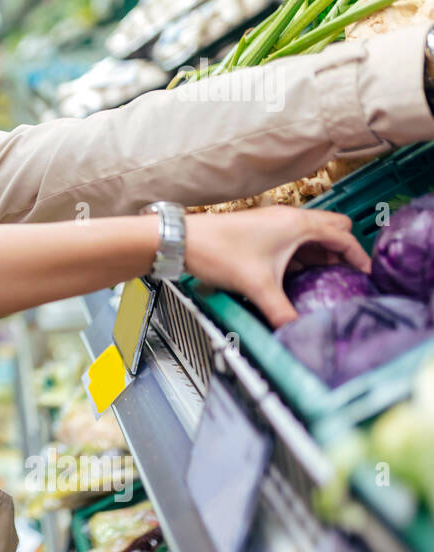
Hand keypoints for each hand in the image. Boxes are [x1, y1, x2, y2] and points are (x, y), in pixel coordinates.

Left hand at [184, 206, 369, 328]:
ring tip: (325, 282)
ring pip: (310, 236)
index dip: (359, 256)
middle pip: (332, 230)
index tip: (368, 276)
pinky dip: (300, 256)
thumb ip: (281, 311)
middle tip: (346, 278)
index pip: (343, 236)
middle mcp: (288, 219)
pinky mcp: (261, 232)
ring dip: (320, 255)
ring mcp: (274, 224)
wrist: (183, 241)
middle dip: (342, 253)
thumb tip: (296, 331)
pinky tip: (295, 277)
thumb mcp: (256, 286)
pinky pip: (292, 241)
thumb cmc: (217, 252)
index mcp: (297, 225)